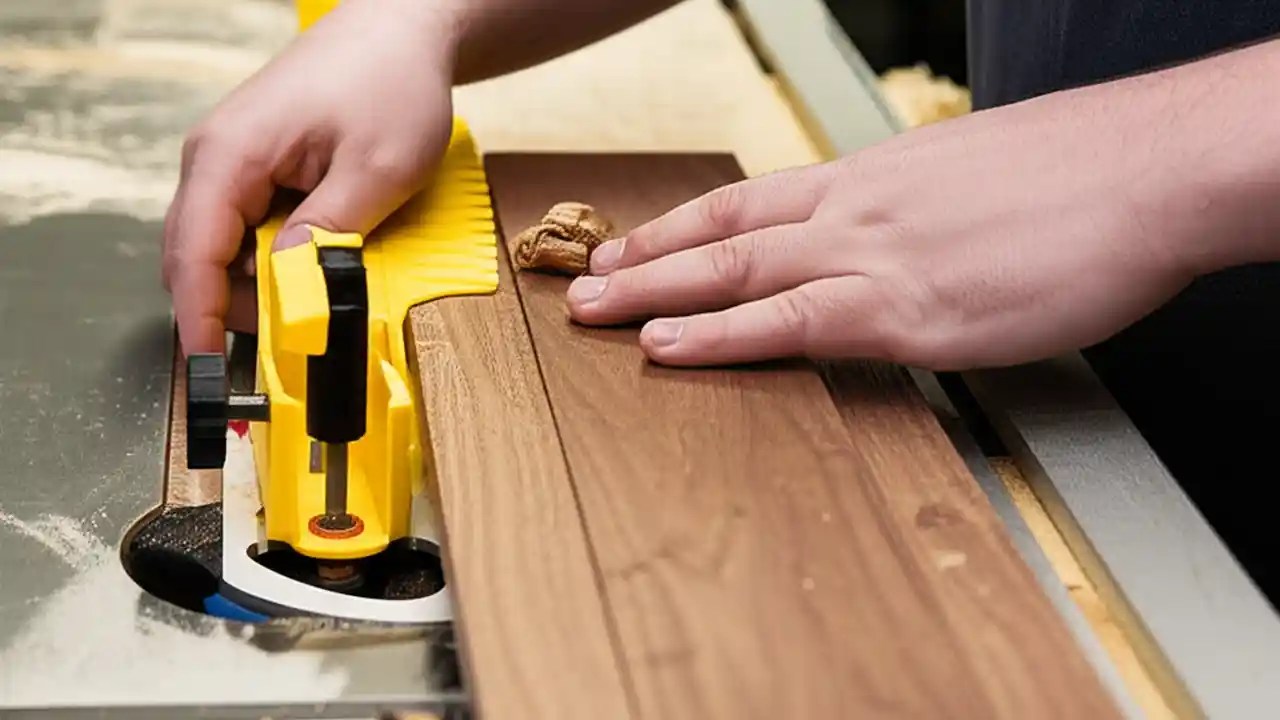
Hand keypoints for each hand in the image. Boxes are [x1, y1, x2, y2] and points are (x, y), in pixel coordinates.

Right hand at [162, 0, 457, 354]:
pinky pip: (247, 227)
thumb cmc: (390, 85)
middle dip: (234, 305)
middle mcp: (214, 159)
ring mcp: (231, 162)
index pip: (193, 253)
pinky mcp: (255, 168)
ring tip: (320, 285)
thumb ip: (330, 233)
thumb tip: (291, 288)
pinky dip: (273, 256)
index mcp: (229, 156)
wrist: (399, 32)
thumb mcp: (377, 169)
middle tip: (296, 330)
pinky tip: (316, 257)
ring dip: (260, 280)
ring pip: (222, 247)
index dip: (199, 317)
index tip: (212, 369)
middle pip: (197, 257)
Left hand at [565, 88, 1201, 370]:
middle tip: (583, 283)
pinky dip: (721, 339)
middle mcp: (855, 210)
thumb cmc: (1079, 175)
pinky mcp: (905, 311)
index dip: (683, 226)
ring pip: (733, 275)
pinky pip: (789, 326)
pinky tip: (669, 349)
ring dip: (653, 296)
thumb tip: (895, 242)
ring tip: (591, 316)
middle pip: (723, 236)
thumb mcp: (972, 181)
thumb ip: (913, 216)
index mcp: (871, 177)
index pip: (751, 202)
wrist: (1148, 171)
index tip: (637, 242)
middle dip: (644, 262)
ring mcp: (873, 257)